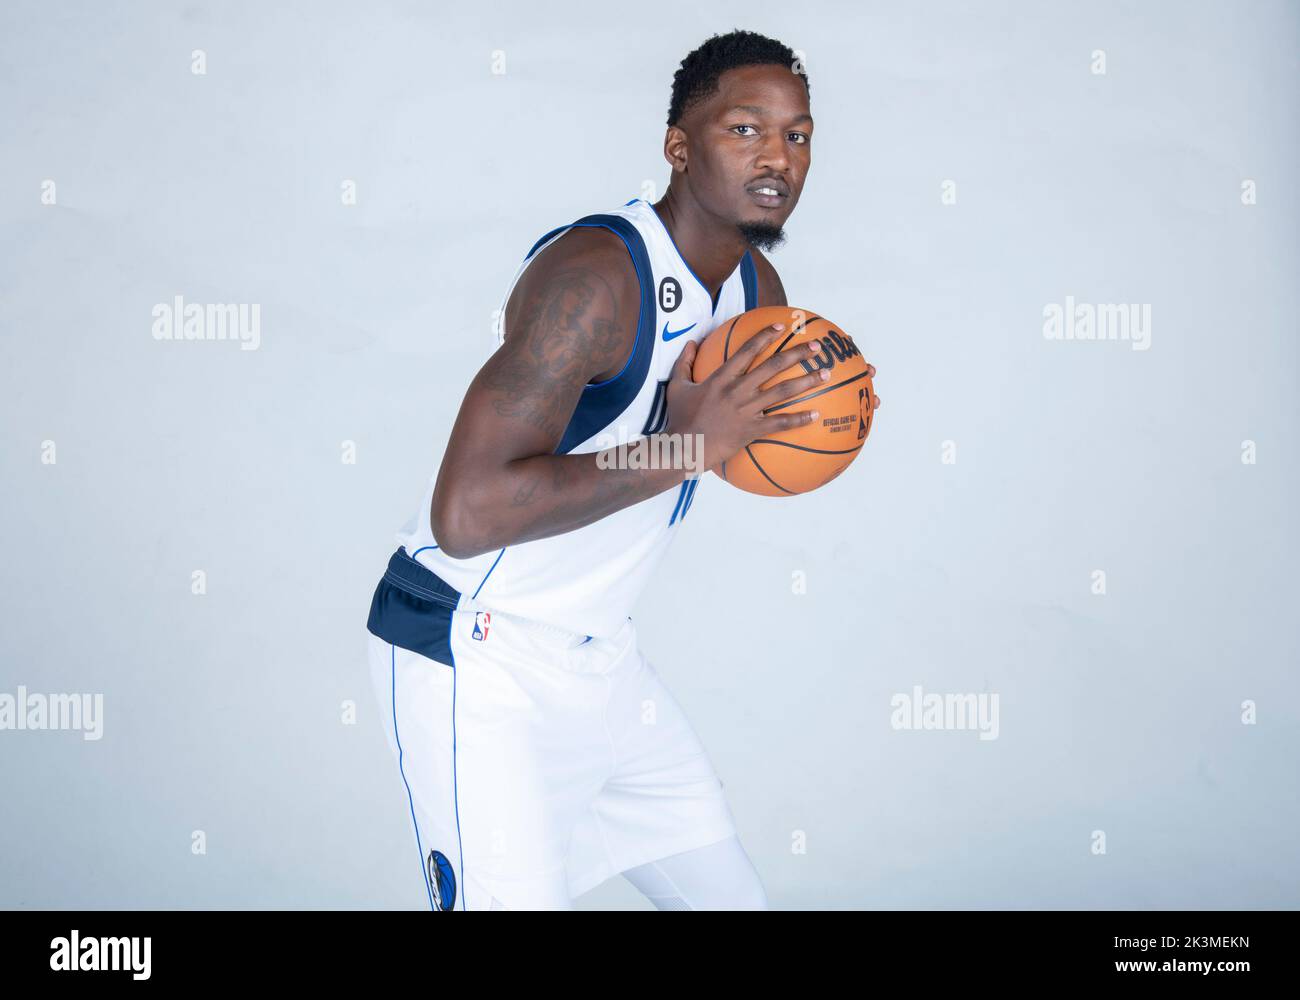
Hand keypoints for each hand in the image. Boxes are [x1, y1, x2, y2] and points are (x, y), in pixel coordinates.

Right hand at [663, 323, 834, 470]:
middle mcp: (738, 390)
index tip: (782, 327)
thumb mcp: (676, 386)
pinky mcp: (752, 429)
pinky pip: (780, 423)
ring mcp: (747, 410)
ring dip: (807, 381)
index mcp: (722, 377)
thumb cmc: (679, 418)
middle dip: (797, 354)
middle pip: (773, 366)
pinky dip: (799, 419)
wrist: (684, 447)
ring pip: (783, 391)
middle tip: (816, 347)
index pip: (748, 350)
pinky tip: (815, 415)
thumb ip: (684, 362)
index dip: (766, 336)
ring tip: (826, 374)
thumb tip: (691, 342)